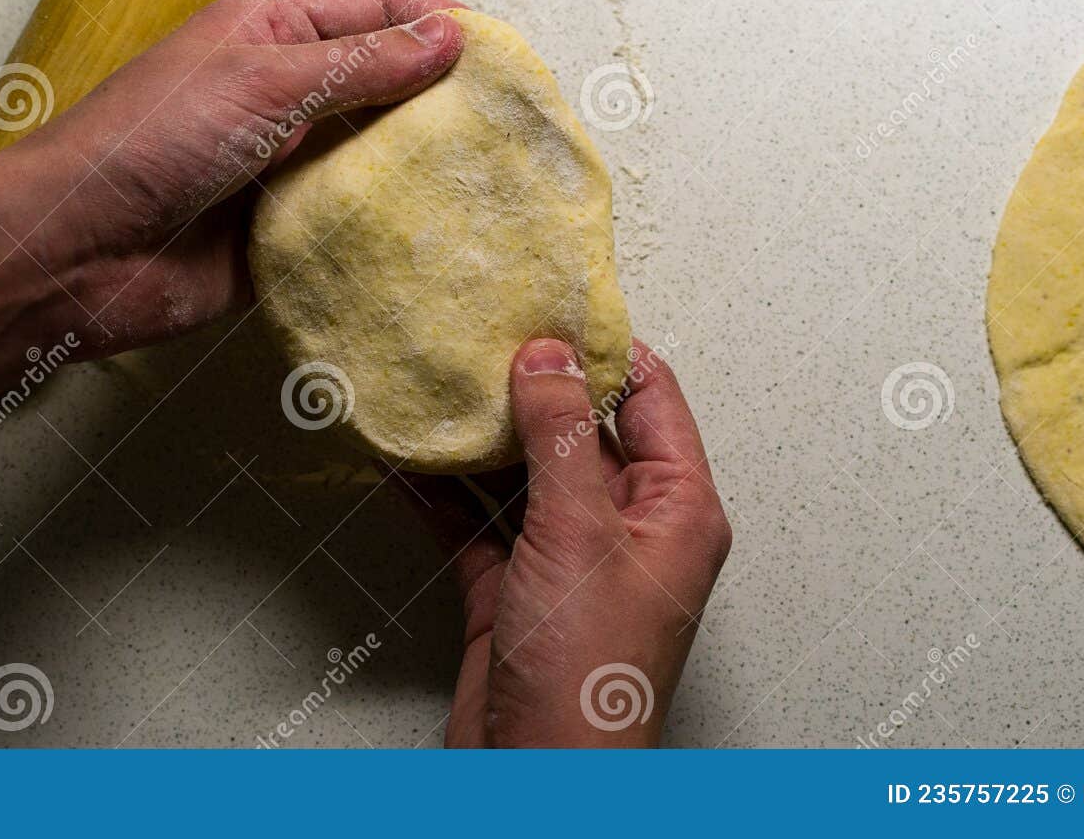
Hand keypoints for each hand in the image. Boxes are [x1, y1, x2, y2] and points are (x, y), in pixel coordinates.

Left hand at [0, 0, 463, 354]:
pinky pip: (355, 231)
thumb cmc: (149, 142)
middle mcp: (286, 98)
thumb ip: (361, 64)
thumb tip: (447, 38)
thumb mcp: (265, 81)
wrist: (75, 252)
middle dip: (447, 102)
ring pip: (378, 164)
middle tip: (517, 127)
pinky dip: (393, 234)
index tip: (505, 52)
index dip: (441, 21)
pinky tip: (443, 242)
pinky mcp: (286, 239)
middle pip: (387, 89)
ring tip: (497, 186)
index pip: (378, 11)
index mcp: (273, 35)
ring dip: (426, 173)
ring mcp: (287, 170)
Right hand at [408, 338, 731, 746]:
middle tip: (480, 336)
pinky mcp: (517, 592)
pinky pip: (479, 524)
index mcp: (677, 509)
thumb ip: (561, 436)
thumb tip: (547, 355)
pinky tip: (406, 460)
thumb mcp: (581, 532)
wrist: (539, 780)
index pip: (650, 399)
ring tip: (435, 387)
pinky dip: (443, 495)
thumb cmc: (591, 677)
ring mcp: (570, 560)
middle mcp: (629, 529)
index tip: (553, 304)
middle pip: (580, 433)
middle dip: (529, 388)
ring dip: (478, 440)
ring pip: (524, 475)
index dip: (603, 349)